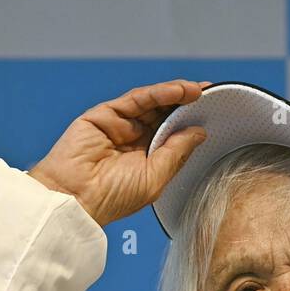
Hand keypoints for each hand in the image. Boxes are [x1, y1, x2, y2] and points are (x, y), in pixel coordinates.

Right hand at [27, 78, 212, 226]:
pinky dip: (159, 93)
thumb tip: (199, 132)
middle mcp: (134, 142)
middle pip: (165, 117)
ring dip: (177, 95)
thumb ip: (177, 153)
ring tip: (197, 91)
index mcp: (146, 161)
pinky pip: (138, 99)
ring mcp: (120, 126)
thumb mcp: (155, 178)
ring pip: (153, 105)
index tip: (214, 114)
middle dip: (188, 105)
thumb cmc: (112, 198)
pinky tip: (178, 91)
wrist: (75, 199)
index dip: (192, 124)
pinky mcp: (106, 113)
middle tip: (211, 95)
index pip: (173, 137)